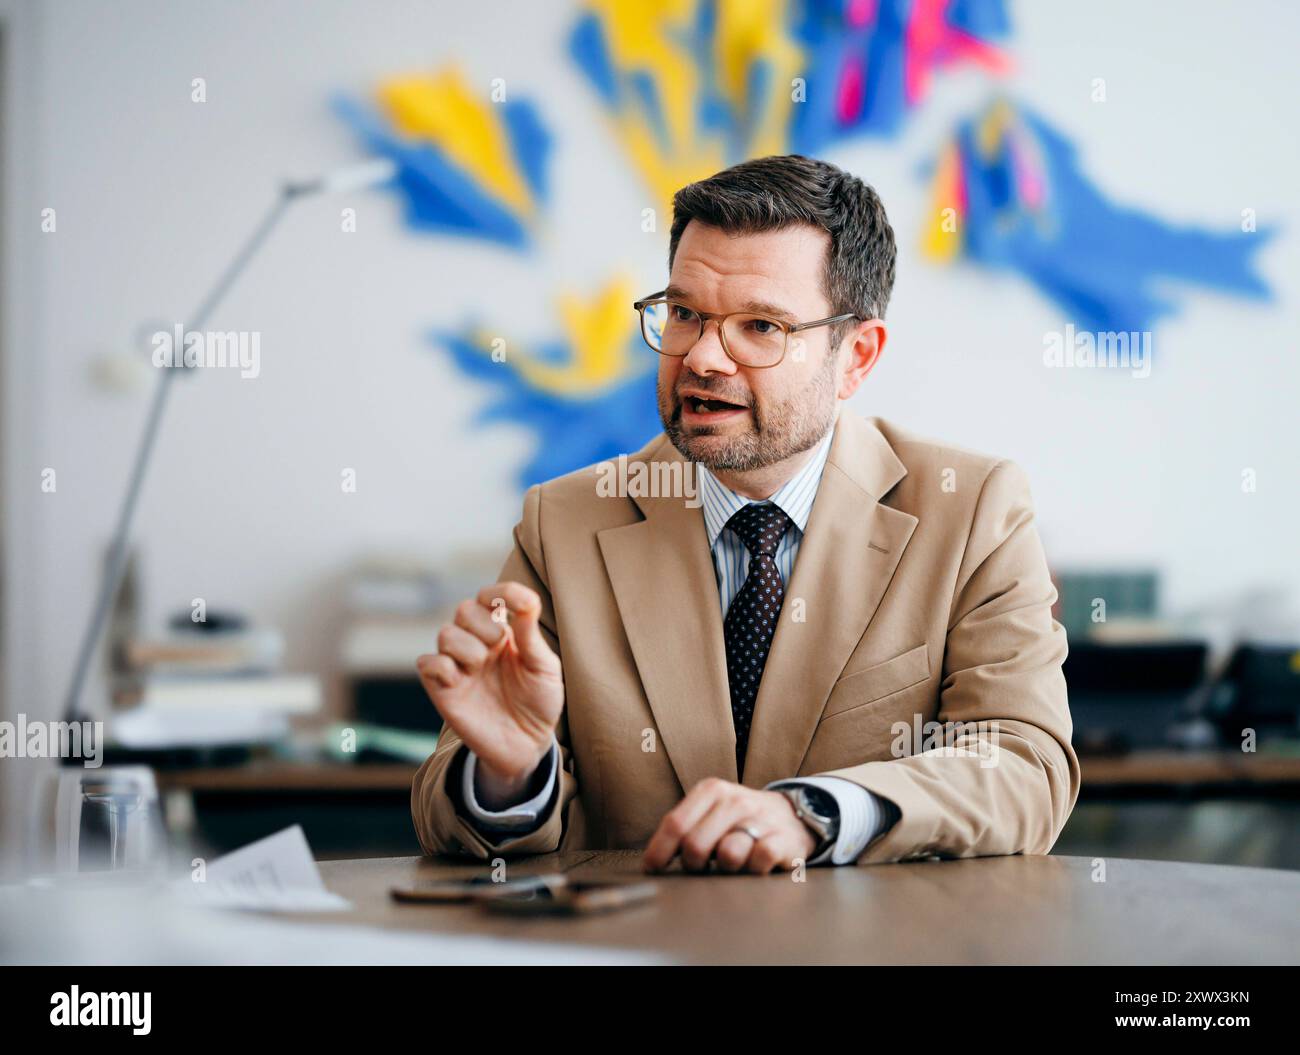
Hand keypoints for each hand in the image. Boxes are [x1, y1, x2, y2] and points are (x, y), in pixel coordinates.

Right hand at [416, 582, 562, 801]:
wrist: (526, 745)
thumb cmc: (538, 703)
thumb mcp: (543, 667)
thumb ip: (530, 634)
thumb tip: (527, 600)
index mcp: (502, 633)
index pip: (491, 597)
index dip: (502, 592)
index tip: (523, 602)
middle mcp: (476, 644)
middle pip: (464, 609)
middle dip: (483, 624)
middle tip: (499, 647)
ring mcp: (457, 665)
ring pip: (446, 633)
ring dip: (467, 647)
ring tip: (482, 668)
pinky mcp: (441, 687)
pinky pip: (427, 662)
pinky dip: (443, 666)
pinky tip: (460, 680)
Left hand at [642, 778, 816, 874]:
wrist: (792, 816)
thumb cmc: (739, 820)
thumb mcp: (710, 812)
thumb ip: (684, 828)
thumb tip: (651, 860)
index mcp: (711, 791)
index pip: (675, 823)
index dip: (659, 851)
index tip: (652, 869)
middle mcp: (734, 801)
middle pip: (695, 845)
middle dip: (692, 865)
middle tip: (700, 867)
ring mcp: (759, 819)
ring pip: (727, 855)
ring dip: (725, 868)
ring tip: (731, 862)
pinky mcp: (782, 839)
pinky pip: (757, 862)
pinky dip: (752, 870)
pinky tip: (753, 864)